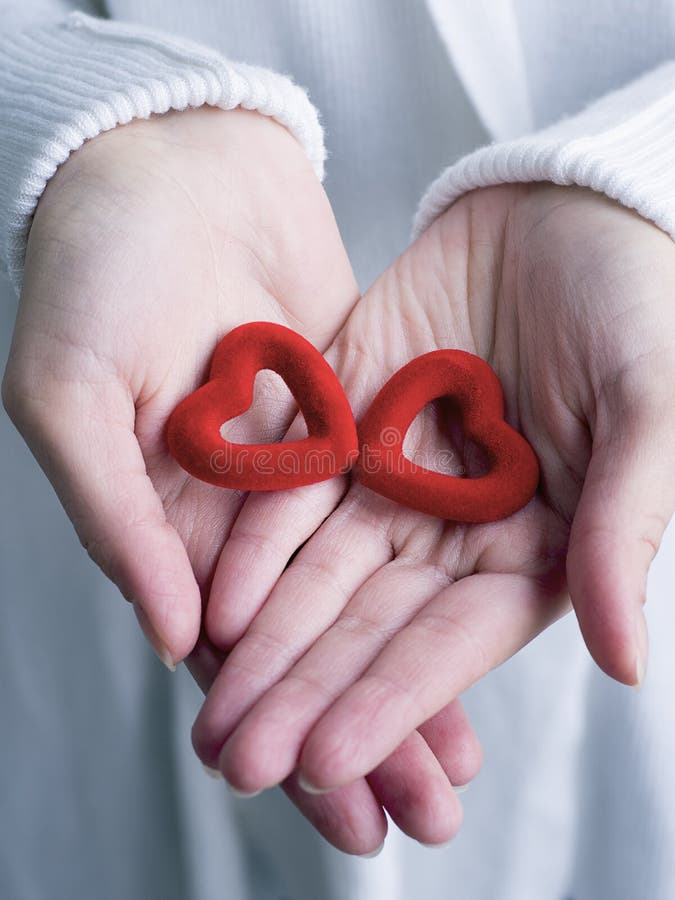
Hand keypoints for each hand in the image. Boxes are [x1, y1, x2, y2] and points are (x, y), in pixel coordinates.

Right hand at [1, 106, 481, 853]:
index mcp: (168, 526)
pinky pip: (403, 512)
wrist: (167, 168)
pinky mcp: (360, 418)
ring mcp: (309, 470)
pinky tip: (472, 636)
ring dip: (408, 674)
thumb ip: (114, 515)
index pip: (232, 656)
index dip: (282, 727)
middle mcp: (244, 516)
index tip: (331, 801)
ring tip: (457, 766)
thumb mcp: (69, 394)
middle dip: (364, 729)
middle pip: (314, 643)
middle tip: (419, 817)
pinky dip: (434, 575)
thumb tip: (173, 634)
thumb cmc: (90, 273)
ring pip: (367, 594)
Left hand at [193, 182, 674, 797]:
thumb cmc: (638, 305)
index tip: (324, 761)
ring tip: (209, 713)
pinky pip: (292, 494)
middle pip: (367, 629)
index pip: (451, 645)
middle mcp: (455, 533)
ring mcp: (395, 484)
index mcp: (535, 549)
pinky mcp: (347, 426)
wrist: (565, 210)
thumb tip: (624, 660)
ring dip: (263, 646)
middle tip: (236, 763)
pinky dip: (254, 546)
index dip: (388, 703)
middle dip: (301, 697)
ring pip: (318, 579)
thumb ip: (624, 527)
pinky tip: (213, 600)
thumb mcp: (651, 409)